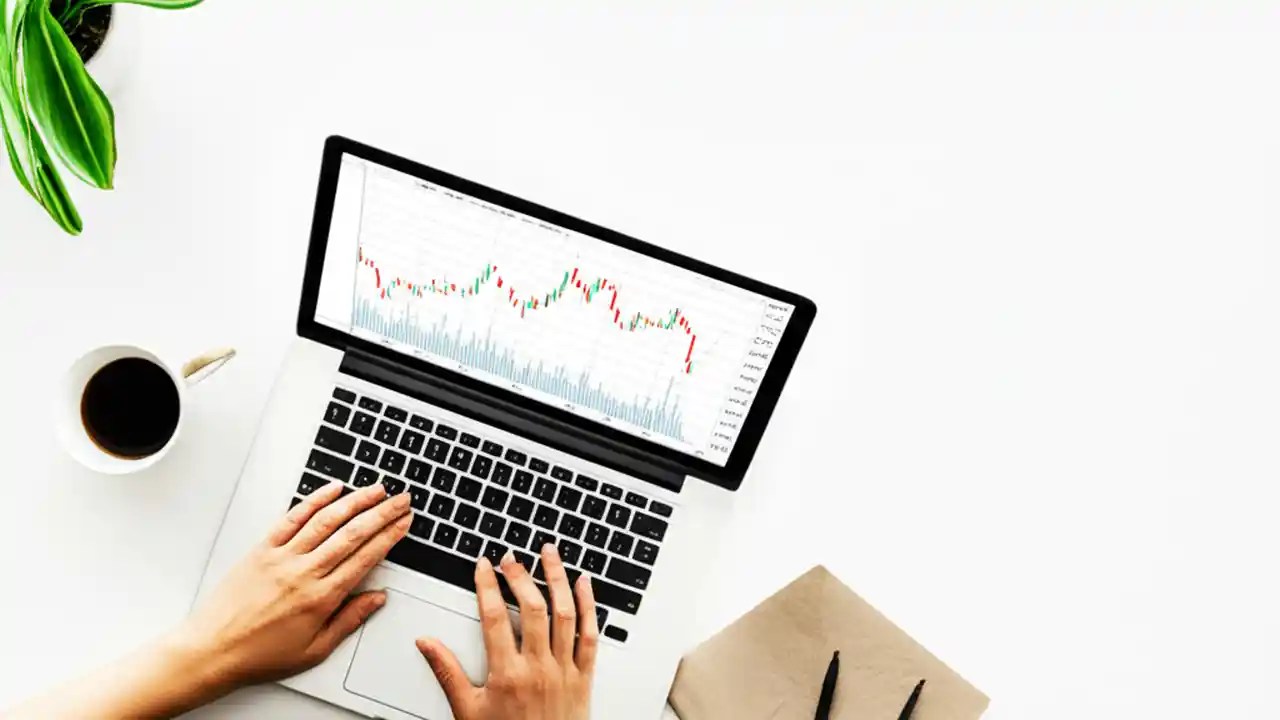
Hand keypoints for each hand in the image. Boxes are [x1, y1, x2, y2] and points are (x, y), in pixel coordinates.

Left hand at [179, 482, 411, 689]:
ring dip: (355, 501)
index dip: (389, 536)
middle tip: (401, 500)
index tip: (403, 523)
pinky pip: (292, 518)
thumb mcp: (315, 649)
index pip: (365, 557)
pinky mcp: (261, 549)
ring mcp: (281, 557)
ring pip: (326, 520)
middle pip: (352, 533)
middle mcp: (303, 572)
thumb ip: (349, 620)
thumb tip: (376, 599)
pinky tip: (332, 490)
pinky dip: (314, 501)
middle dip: (382, 513)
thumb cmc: (259, 655)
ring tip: (375, 490)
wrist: (212, 650)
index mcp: (320, 598)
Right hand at [417, 544, 597, 719]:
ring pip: (564, 613)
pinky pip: (590, 634)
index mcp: (508, 674)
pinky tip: (584, 583)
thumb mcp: (468, 711)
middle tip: (511, 557)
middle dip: (520, 576)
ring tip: (549, 553)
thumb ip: (447, 673)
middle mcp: (539, 668)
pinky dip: (589, 605)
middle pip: (532, 608)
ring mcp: (565, 670)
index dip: (488, 586)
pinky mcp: (584, 677)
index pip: (495, 617)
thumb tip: (426, 644)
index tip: (484, 566)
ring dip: (557, 578)